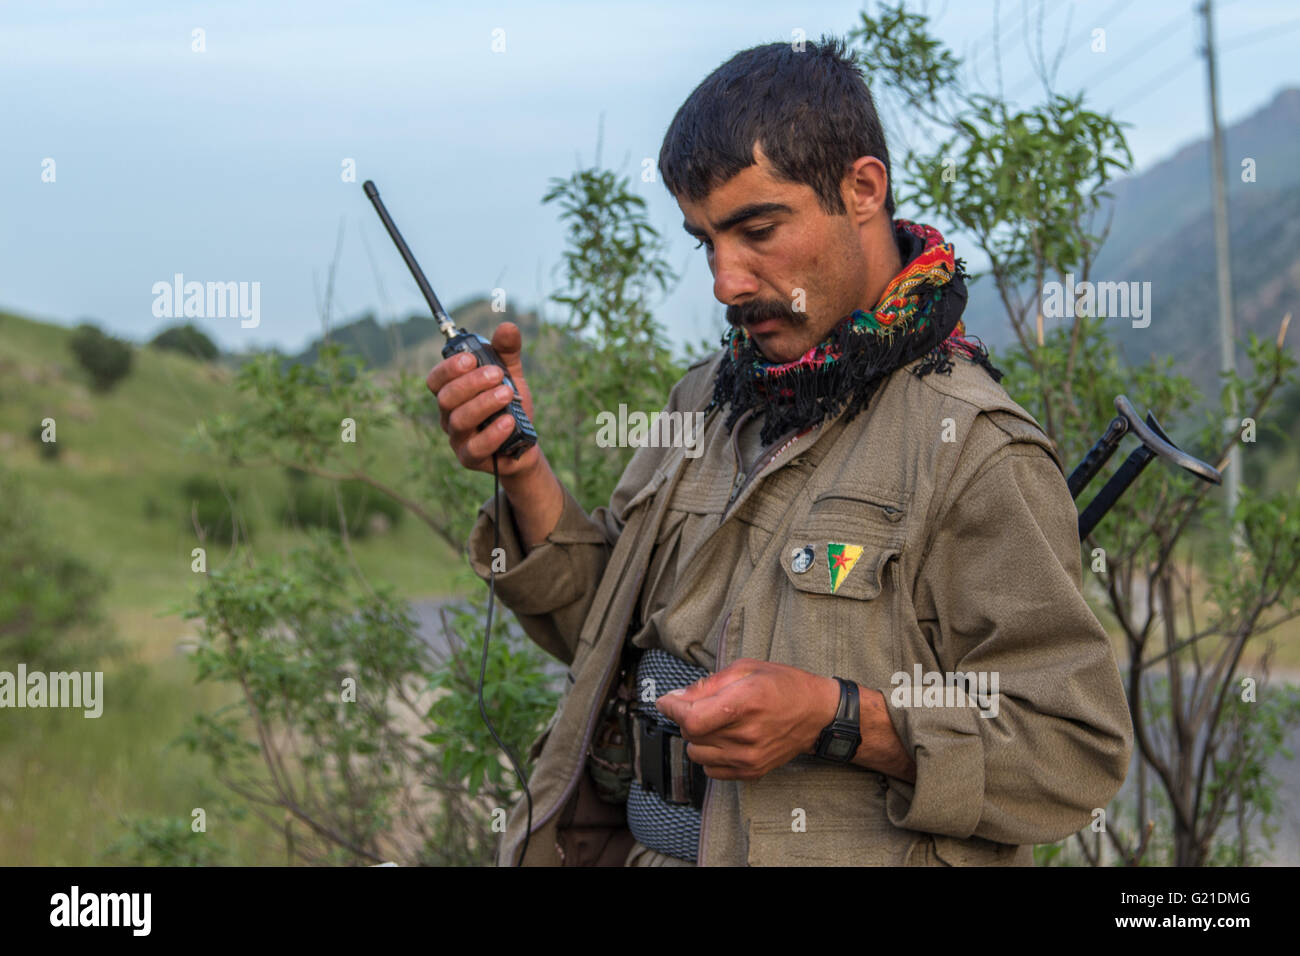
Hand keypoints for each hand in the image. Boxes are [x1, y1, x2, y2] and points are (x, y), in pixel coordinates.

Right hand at [425, 321, 541, 476]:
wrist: (525, 441)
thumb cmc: (511, 406)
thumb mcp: (511, 374)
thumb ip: (507, 352)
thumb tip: (507, 327)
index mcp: (453, 392)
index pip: (436, 379)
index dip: (449, 368)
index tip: (472, 359)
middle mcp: (449, 415)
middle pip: (445, 398)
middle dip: (471, 384)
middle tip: (498, 375)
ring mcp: (458, 438)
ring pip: (459, 420)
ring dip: (484, 404)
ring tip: (508, 395)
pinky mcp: (470, 458)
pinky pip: (475, 448)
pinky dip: (492, 433)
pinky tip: (508, 421)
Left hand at [653, 658, 839, 780]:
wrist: (817, 713)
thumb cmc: (783, 686)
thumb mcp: (746, 669)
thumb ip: (709, 684)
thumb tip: (678, 696)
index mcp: (744, 703)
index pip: (691, 718)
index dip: (672, 709)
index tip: (667, 702)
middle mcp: (746, 734)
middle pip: (691, 735)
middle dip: (686, 718)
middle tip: (701, 705)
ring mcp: (749, 757)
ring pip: (697, 754)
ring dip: (698, 738)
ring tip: (716, 723)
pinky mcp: (752, 771)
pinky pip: (712, 771)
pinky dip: (710, 756)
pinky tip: (724, 740)